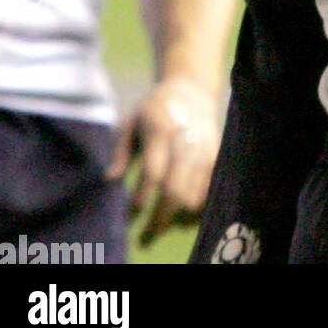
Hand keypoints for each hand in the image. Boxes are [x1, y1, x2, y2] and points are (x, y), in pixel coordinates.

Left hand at [108, 77, 220, 246]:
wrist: (191, 90)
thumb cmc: (154, 109)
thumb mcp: (131, 123)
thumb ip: (120, 152)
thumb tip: (110, 181)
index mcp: (162, 130)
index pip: (153, 173)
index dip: (141, 200)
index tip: (129, 216)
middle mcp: (186, 141)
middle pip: (175, 191)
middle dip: (159, 219)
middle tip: (145, 237)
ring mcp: (205, 149)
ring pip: (195, 196)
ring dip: (177, 218)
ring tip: (161, 226)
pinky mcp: (217, 156)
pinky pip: (209, 192)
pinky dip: (196, 209)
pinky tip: (181, 215)